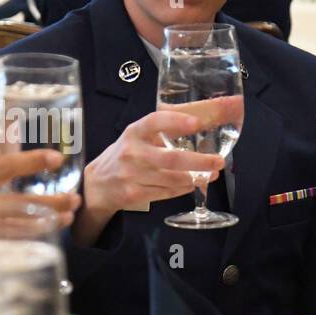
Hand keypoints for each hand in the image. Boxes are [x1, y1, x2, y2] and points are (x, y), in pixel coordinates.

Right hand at [0, 149, 80, 278]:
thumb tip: (1, 174)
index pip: (1, 167)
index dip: (30, 161)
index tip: (56, 158)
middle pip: (16, 203)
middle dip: (49, 202)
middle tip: (73, 200)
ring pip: (14, 229)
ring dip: (42, 225)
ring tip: (64, 220)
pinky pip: (1, 248)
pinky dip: (22, 244)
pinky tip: (40, 242)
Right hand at [73, 110, 226, 246]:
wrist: (96, 185)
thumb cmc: (123, 155)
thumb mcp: (136, 137)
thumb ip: (161, 130)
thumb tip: (199, 120)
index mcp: (133, 132)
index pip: (154, 121)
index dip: (176, 121)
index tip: (196, 123)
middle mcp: (131, 153)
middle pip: (171, 158)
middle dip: (199, 161)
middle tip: (218, 161)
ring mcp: (131, 175)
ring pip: (172, 179)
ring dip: (196, 177)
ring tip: (212, 174)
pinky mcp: (134, 194)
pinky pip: (166, 192)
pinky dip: (183, 189)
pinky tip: (194, 184)